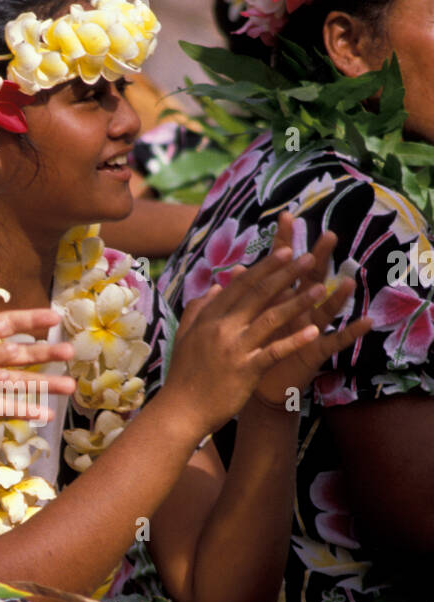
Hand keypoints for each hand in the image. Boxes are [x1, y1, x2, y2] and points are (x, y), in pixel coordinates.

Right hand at [165, 223, 327, 434]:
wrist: (180, 411)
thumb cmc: (184, 375)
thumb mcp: (185, 336)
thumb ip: (199, 309)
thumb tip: (214, 287)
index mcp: (209, 317)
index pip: (241, 285)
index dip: (265, 266)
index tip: (286, 250)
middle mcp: (221, 328)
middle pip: (258, 294)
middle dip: (285, 273)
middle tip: (308, 257)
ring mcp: (234, 349)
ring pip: (270, 318)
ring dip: (297, 302)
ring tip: (319, 288)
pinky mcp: (246, 371)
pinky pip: (274, 351)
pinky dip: (294, 340)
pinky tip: (314, 331)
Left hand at [253, 214, 370, 408]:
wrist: (258, 385)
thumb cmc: (255, 349)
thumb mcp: (249, 320)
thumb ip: (246, 296)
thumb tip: (234, 270)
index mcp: (279, 300)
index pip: (281, 267)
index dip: (282, 243)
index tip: (285, 216)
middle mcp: (298, 310)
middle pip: (309, 280)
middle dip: (318, 259)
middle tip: (329, 235)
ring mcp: (309, 329)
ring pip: (325, 309)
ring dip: (338, 296)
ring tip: (350, 280)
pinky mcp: (315, 351)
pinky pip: (335, 341)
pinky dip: (351, 333)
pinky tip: (367, 322)